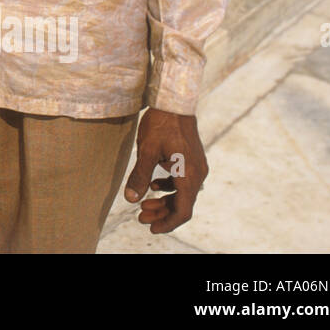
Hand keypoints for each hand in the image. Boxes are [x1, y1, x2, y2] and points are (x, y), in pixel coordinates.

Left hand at [122, 108, 208, 232]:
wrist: (174, 102)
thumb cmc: (161, 124)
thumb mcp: (146, 151)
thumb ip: (140, 176)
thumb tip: (130, 199)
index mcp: (189, 176)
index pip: (182, 211)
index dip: (167, 223)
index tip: (150, 228)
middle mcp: (198, 174)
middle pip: (182, 204)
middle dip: (161, 213)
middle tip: (140, 217)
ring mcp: (197, 167)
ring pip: (183, 193)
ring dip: (164, 201)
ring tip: (143, 204)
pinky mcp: (193, 160)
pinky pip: (183, 181)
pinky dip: (169, 187)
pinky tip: (154, 184)